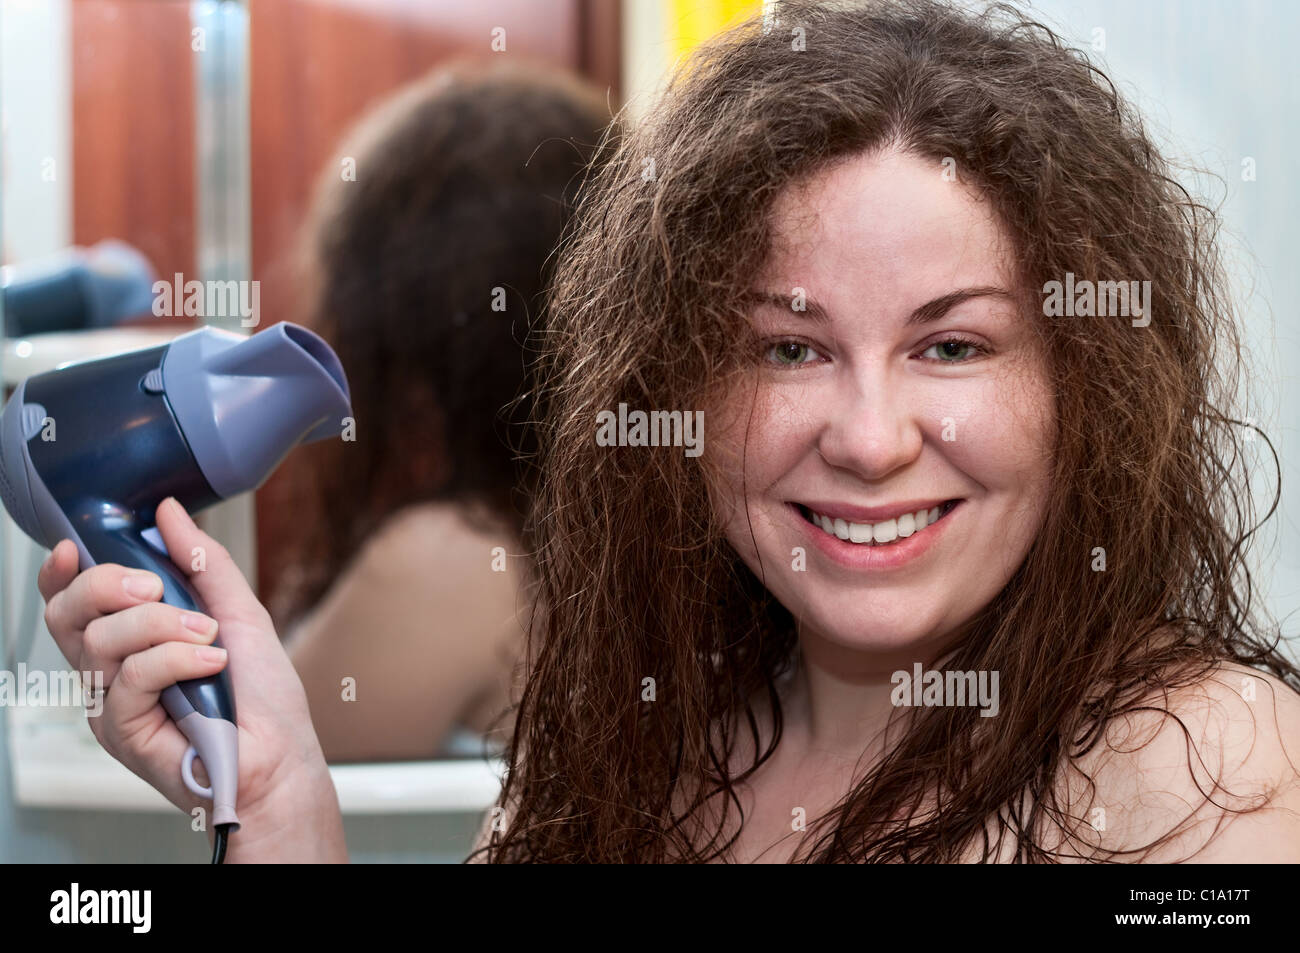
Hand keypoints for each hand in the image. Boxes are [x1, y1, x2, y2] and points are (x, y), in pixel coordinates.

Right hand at [38, 496, 346, 861]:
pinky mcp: (121, 731)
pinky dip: (177, 659)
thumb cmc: (263, 697)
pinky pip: (131, 675)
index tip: (77, 547)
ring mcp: (112, 702)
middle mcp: (111, 671)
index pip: (71, 602)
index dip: (64, 572)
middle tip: (158, 587)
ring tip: (209, 637)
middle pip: (68, 614)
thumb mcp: (239, 611)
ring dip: (162, 625)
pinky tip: (211, 665)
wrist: (282, 756)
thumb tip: (168, 512)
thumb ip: (201, 562)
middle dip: (108, 585)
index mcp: (130, 639)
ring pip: (100, 639)